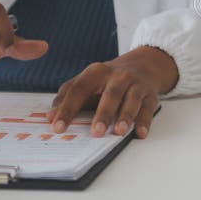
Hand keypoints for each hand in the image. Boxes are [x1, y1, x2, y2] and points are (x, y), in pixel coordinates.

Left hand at [47, 46, 177, 138]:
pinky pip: (148, 108)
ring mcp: (136, 84)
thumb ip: (68, 96)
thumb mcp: (87, 81)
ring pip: (132, 100)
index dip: (68, 108)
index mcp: (96, 72)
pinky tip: (140, 133)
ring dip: (126, 116)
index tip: (58, 127)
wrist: (143, 66)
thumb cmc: (109, 79)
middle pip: (110, 94)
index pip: (79, 89)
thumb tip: (50, 116)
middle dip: (103, 113)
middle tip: (95, 132)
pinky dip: (144, 121)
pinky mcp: (150, 95)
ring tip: (119, 132)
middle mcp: (118, 76)